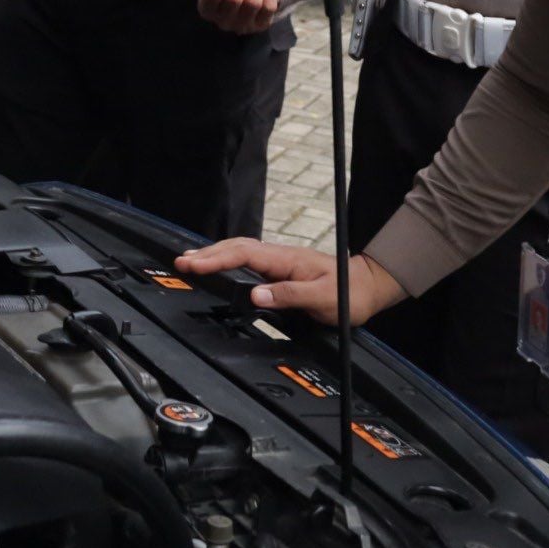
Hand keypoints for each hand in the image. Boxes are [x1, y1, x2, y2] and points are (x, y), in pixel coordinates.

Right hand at [176, 238, 406, 326]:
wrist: (367, 288)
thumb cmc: (348, 294)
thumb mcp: (322, 299)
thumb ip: (289, 296)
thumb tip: (254, 295)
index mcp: (286, 260)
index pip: (243, 255)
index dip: (216, 259)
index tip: (194, 265)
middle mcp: (280, 257)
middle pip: (237, 248)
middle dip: (207, 254)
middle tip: (181, 262)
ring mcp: (280, 263)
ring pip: (241, 252)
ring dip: (215, 255)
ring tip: (191, 262)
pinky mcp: (281, 271)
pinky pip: (249, 262)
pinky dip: (229, 261)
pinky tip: (220, 267)